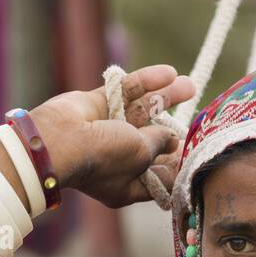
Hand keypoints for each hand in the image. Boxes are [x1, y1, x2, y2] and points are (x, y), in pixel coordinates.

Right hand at [29, 64, 195, 207]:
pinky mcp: (98, 104)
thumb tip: (172, 139)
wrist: (59, 139)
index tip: (195, 151)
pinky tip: (168, 72)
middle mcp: (117, 158)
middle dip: (175, 127)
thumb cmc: (102, 157)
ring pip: (143, 111)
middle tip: (196, 114)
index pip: (158, 176)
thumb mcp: (141, 155)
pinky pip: (127, 91)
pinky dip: (146, 82)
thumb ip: (159, 144)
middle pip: (153, 141)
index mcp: (127, 183)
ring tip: (189, 84)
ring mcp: (107, 130)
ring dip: (166, 97)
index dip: (177, 164)